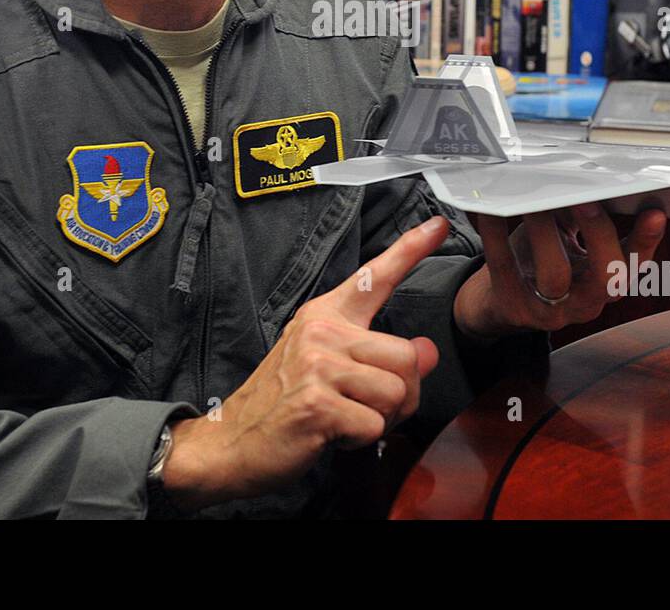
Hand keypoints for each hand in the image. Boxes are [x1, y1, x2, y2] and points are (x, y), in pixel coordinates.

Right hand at [163, 214, 450, 509]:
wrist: (230, 443)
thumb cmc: (281, 404)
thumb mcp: (329, 367)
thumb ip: (380, 354)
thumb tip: (428, 351)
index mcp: (325, 315)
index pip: (374, 276)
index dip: (411, 249)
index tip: (438, 225)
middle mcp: (322, 331)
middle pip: (408, 356)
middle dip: (401, 394)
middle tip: (365, 406)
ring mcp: (318, 365)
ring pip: (397, 392)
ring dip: (382, 419)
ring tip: (346, 419)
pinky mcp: (317, 404)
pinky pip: (374, 425)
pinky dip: (361, 441)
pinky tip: (332, 435)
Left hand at [454, 205, 665, 339]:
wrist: (500, 302)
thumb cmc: (539, 260)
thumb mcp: (565, 237)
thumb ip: (578, 213)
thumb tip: (585, 176)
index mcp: (605, 281)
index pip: (634, 263)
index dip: (647, 240)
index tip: (655, 211)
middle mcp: (586, 302)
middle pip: (608, 277)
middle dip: (599, 234)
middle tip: (586, 199)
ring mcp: (551, 311)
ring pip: (556, 275)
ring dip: (545, 233)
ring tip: (534, 202)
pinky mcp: (514, 308)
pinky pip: (505, 270)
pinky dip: (497, 237)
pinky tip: (491, 212)